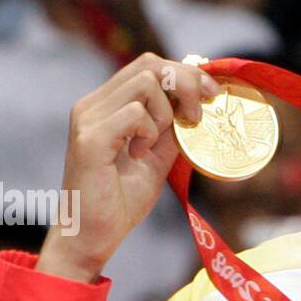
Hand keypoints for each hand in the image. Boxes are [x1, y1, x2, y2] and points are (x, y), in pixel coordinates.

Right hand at [37, 54, 220, 282]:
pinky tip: (140, 155)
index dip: (186, 73)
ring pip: (145, 83)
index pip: (149, 65)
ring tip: (157, 145)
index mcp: (106, 105)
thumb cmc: (119, 201)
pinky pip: (135, 114)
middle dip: (186, 83)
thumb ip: (172, 131)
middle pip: (150, 64)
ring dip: (166, 113)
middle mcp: (93, 104)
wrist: (90, 236)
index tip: (212, 94)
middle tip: (198, 117)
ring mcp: (88, 118)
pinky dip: (150, 132)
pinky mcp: (90, 139)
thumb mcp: (157, 159)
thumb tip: (200, 106)